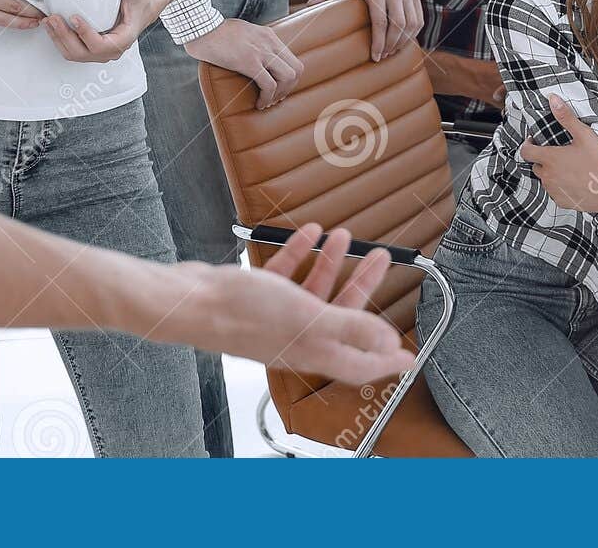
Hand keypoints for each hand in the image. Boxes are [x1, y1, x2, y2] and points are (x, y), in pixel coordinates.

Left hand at [41, 0, 153, 63]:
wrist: (140, 10)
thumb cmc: (138, 3)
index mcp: (123, 39)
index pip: (102, 45)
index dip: (85, 34)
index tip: (74, 18)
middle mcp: (111, 50)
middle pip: (83, 52)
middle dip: (64, 36)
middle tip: (54, 18)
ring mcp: (100, 53)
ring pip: (74, 54)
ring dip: (58, 39)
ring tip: (49, 21)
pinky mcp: (90, 50)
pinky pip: (72, 51)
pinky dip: (59, 41)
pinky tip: (51, 28)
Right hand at [169, 223, 414, 384]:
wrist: (189, 302)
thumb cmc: (243, 315)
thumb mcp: (311, 319)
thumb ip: (352, 329)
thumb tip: (389, 345)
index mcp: (314, 351)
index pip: (361, 363)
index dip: (387, 361)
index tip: (409, 358)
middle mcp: (298, 339)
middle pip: (342, 315)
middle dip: (364, 285)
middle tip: (382, 259)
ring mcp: (276, 320)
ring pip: (314, 292)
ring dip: (331, 262)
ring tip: (344, 236)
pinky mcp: (255, 300)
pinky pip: (286, 277)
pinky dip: (300, 256)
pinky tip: (309, 235)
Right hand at [185, 17, 304, 108]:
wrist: (200, 27)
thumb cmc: (214, 32)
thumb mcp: (242, 32)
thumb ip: (252, 42)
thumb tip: (255, 59)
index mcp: (268, 35)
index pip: (292, 60)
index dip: (289, 79)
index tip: (278, 90)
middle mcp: (269, 42)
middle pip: (296, 69)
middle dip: (289, 88)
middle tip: (275, 98)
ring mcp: (260, 51)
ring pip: (287, 77)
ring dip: (280, 94)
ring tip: (266, 102)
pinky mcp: (248, 61)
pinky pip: (268, 84)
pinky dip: (267, 98)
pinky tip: (258, 104)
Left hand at [308, 0, 422, 61]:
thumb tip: (310, 4)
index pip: (380, 20)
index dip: (379, 41)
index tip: (375, 57)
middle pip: (398, 24)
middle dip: (392, 44)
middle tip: (384, 56)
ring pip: (412, 23)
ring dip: (403, 41)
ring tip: (392, 51)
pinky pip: (419, 20)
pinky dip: (413, 34)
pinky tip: (403, 42)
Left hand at [518, 94, 597, 211]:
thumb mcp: (584, 134)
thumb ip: (566, 117)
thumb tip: (552, 99)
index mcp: (549, 159)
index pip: (525, 152)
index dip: (527, 145)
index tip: (534, 141)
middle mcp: (547, 176)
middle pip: (536, 166)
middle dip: (543, 159)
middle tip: (559, 154)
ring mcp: (554, 191)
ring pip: (545, 180)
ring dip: (551, 173)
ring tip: (569, 168)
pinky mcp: (561, 202)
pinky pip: (555, 192)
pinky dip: (560, 186)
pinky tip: (575, 181)